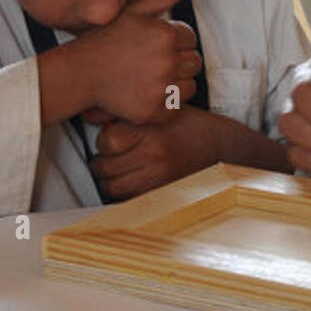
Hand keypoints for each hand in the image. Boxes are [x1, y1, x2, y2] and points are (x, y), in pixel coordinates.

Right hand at [78, 0, 202, 123]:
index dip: (173, 43)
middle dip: (177, 62)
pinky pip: (177, 106)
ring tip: (149, 78)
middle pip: (194, 63)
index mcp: (166, 35)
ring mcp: (161, 88)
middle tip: (151, 63)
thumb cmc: (108, 39)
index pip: (190, 40)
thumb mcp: (135, 11)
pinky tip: (146, 94)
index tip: (152, 46)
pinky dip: (166, 103)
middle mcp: (166, 61)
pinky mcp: (154, 111)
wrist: (80, 73)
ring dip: (175, 83)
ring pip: (189, 86)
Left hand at [90, 106, 221, 199]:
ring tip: (118, 170)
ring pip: (112, 187)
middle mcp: (154, 157)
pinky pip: (127, 200)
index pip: (107, 141)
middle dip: (102, 161)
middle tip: (110, 156)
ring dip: (109, 180)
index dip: (104, 140)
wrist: (220, 146)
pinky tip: (132, 180)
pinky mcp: (161, 195)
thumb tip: (91, 116)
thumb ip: (129, 114)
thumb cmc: (190, 126)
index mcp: (153, 132)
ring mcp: (158, 179)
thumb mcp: (161, 110)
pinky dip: (124, 192)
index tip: (111, 139)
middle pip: (104, 167)